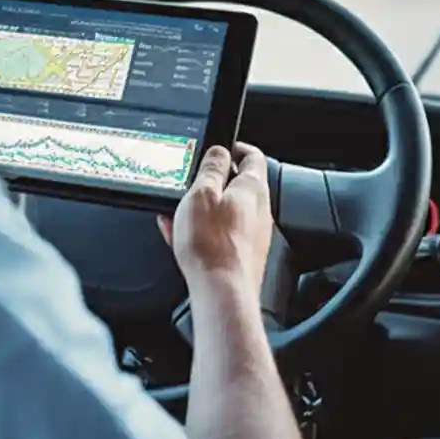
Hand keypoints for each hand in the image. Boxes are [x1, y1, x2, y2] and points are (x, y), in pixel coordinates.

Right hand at [158, 143, 272, 294]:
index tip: (221, 147)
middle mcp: (259, 210)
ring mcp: (253, 234)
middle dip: (215, 181)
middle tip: (194, 180)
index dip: (236, 147)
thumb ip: (211, 169)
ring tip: (180, 211)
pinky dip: (203, 230)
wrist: (221, 292)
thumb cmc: (212, 245)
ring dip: (204, 207)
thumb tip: (219, 151)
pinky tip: (181, 235)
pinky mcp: (243, 254)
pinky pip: (221, 234)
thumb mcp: (201, 194)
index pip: (253, 156)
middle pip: (240, 184)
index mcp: (252, 188)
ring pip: (227, 211)